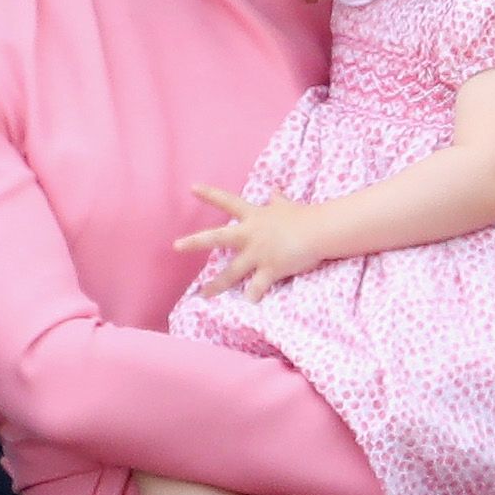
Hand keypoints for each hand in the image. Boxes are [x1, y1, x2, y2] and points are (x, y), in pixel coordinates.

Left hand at [173, 185, 325, 300]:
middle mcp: (250, 235)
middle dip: (195, 242)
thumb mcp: (287, 205)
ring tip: (203, 296)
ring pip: (231, 272)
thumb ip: (277, 200)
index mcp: (253, 217)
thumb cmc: (304, 216)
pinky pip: (257, 288)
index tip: (192, 188)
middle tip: (176, 246)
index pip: (228, 201)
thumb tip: (274, 189)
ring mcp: (258, 253)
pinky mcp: (269, 269)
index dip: (210, 194)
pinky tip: (247, 307)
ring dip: (216, 285)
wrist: (319, 230)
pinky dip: (252, 297)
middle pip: (217, 238)